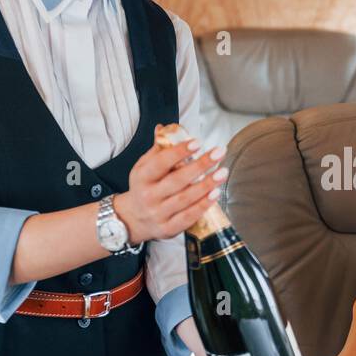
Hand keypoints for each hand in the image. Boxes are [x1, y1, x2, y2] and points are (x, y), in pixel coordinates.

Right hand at [114, 125, 226, 241]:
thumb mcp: (144, 166)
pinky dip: (203, 206)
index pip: (161, 162)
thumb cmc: (144, 187)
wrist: (132, 219)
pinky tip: (215, 194)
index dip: (179, 152)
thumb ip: (158, 149)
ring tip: (222, 172)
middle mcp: (148, 196)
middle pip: (177, 180)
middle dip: (200, 165)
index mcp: (142, 177)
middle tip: (219, 153)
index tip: (197, 142)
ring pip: (185, 199)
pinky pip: (188, 218)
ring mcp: (158, 214)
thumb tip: (165, 127)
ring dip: (206, 185)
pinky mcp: (168, 229)